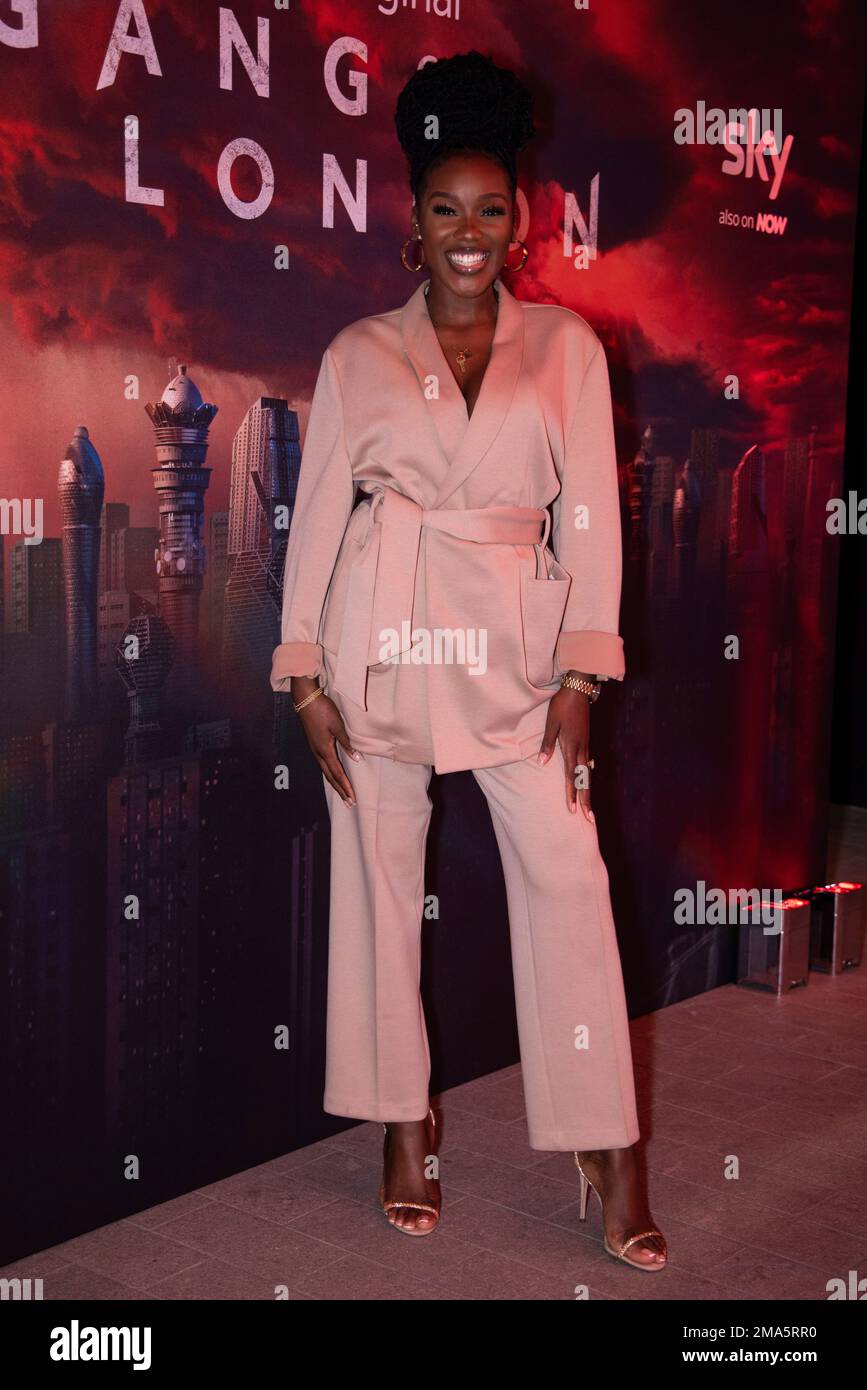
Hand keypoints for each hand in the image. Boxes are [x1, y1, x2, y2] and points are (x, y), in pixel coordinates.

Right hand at [292, 678, 361, 806]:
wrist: (305, 699)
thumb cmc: (323, 710)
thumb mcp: (338, 725)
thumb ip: (347, 743)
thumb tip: (357, 758)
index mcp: (324, 750)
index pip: (337, 773)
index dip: (345, 786)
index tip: (352, 798)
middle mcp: (318, 753)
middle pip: (330, 776)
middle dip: (340, 790)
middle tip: (349, 803)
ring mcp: (314, 749)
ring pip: (325, 771)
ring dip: (335, 783)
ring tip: (342, 793)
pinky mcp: (314, 744)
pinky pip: (323, 764)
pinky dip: (330, 773)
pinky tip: (332, 774)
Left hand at [537, 686, 593, 818]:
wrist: (578, 690)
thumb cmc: (562, 706)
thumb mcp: (551, 723)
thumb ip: (547, 744)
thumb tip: (541, 763)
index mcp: (571, 747)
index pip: (572, 777)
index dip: (572, 795)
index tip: (572, 811)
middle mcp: (581, 750)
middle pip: (585, 780)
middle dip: (586, 800)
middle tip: (590, 818)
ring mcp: (586, 745)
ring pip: (588, 774)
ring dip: (589, 791)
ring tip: (590, 806)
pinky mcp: (587, 741)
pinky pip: (589, 764)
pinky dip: (589, 776)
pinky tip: (588, 780)